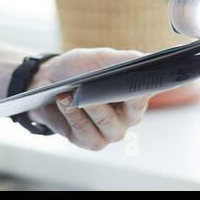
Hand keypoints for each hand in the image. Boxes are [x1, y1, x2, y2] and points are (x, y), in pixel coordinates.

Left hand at [23, 48, 150, 149]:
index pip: (147, 92)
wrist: (50, 81)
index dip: (144, 86)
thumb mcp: (103, 58)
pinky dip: (73, 114)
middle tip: (104, 85)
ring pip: (106, 122)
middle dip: (117, 96)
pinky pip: (85, 132)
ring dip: (89, 105)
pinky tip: (63, 99)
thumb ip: (127, 59)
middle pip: (131, 113)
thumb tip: (149, 59)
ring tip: (74, 91)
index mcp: (136, 95)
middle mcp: (127, 118)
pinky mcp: (90, 142)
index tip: (139, 78)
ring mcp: (110, 132)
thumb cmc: (81, 69)